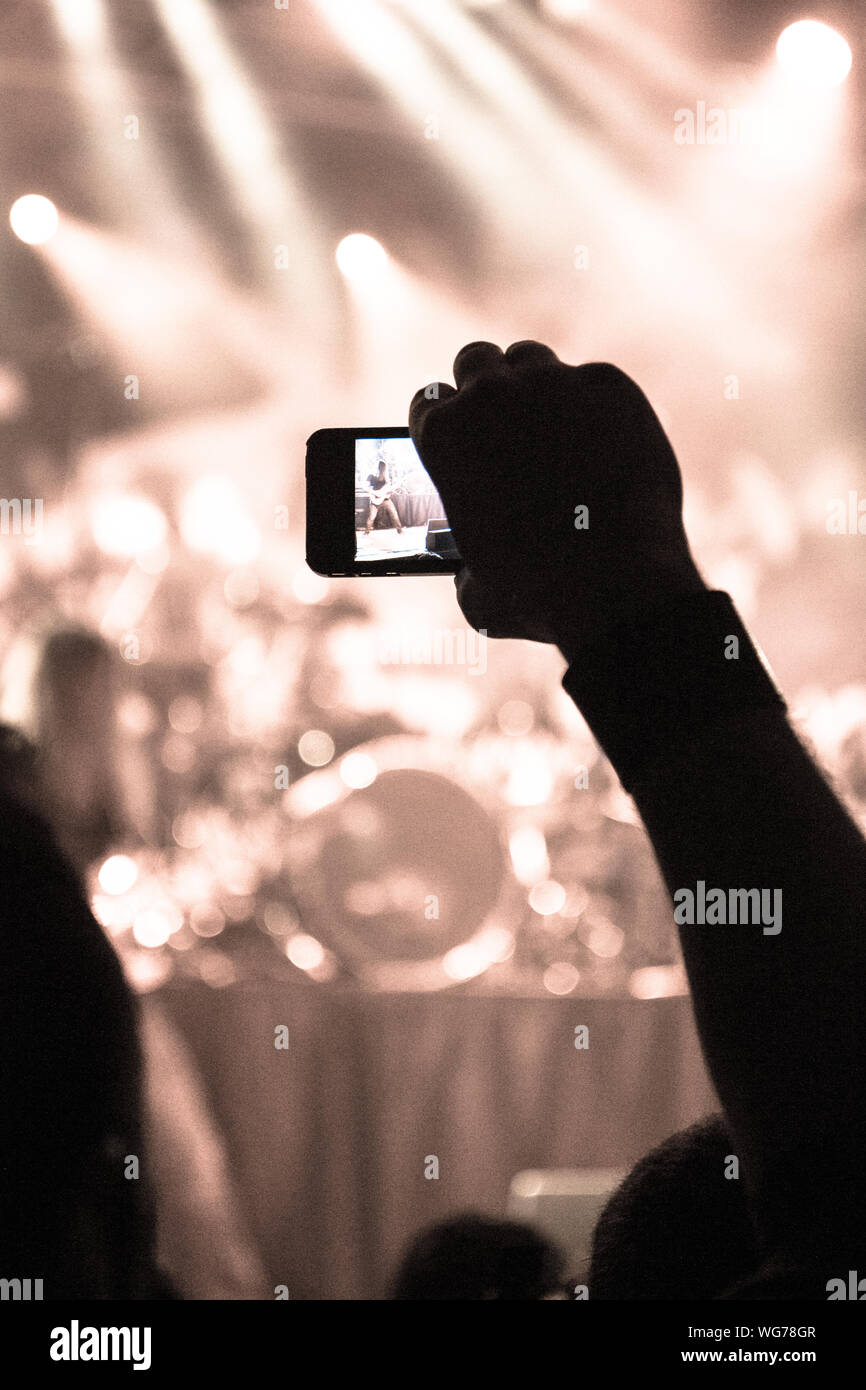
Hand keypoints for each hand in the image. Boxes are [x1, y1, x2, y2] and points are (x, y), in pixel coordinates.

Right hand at [409, 340, 706, 649]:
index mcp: (444, 435)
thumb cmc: (538, 594)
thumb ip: (462, 556)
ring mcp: (553, 383)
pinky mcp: (609, 386)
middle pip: (476, 361)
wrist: (619, 584)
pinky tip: (606, 444)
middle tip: (504, 418)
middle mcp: (491, 395)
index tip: (460, 432)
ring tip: (554, 426)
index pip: (428, 401)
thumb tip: (469, 562)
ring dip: (535, 386)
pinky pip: (593, 383)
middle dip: (484, 385)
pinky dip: (595, 407)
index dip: (443, 418)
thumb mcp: (474, 586)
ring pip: (533, 360)